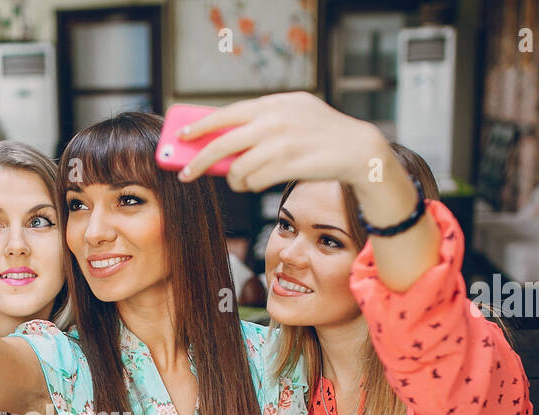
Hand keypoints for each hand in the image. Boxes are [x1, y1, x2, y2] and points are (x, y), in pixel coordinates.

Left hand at [177, 91, 392, 193]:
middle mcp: (273, 120)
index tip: (181, 136)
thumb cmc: (321, 133)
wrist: (357, 149)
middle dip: (199, 161)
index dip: (200, 126)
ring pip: (237, 168)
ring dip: (234, 180)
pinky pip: (254, 182)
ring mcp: (280, 143)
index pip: (227, 114)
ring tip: (240, 181)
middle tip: (185, 173)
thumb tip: (222, 142)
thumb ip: (261, 121)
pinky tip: (256, 183)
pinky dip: (250, 186)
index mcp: (272, 104)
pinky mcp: (288, 165)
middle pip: (222, 143)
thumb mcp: (293, 113)